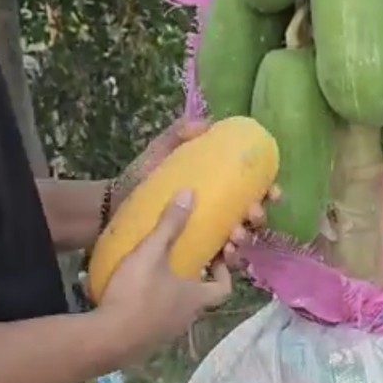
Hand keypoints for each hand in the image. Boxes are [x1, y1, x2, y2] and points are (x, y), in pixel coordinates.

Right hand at [94, 191, 231, 367]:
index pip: (224, 287)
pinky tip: (135, 292)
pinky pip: (156, 320)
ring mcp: (166, 333)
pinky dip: (153, 306)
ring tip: (158, 270)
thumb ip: (170, 225)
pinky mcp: (146, 342)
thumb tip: (190, 193)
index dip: (224, 270)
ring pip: (178, 309)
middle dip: (197, 277)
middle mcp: (187, 319)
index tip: (216, 254)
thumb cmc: (136, 294)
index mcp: (196, 298)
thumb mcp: (152, 253)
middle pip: (201, 297)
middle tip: (185, 256)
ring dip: (174, 291)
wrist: (106, 339)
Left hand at [114, 119, 279, 266]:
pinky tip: (225, 253)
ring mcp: (205, 232)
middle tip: (251, 214)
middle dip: (258, 215)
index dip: (267, 190)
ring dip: (244, 236)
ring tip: (235, 235)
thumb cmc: (139, 178)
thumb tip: (206, 123)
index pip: (250, 187)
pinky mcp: (193, 253)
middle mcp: (215, 209)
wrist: (110, 209)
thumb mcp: (159, 151)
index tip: (272, 192)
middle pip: (250, 214)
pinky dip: (228, 257)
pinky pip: (219, 259)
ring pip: (238, 237)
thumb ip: (178, 134)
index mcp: (213, 185)